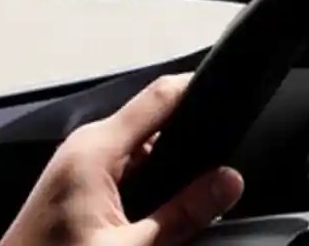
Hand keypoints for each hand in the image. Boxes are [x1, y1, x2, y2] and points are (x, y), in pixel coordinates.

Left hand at [0, 73, 243, 245]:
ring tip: (184, 206)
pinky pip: (125, 171)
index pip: (161, 96)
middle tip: (217, 177)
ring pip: (142, 151)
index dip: (200, 90)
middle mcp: (84, 149)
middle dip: (190, 147)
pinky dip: (148, 186)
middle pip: (156, 124)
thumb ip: (184, 213)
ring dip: (169, 172)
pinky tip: (155, 217)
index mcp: (94, 150)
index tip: (233, 97)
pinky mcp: (75, 188)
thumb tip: (227, 181)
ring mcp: (77, 168)